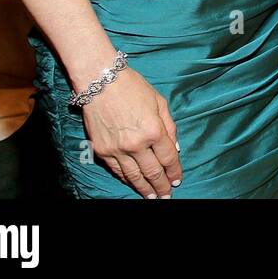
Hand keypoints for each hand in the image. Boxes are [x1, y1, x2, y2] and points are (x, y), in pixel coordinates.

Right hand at [80, 67, 182, 198]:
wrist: (100, 81)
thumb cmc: (132, 87)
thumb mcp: (159, 102)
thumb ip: (169, 126)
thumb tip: (174, 148)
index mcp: (154, 130)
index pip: (168, 159)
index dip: (174, 172)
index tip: (177, 180)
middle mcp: (136, 144)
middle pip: (152, 172)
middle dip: (161, 186)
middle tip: (167, 195)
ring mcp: (117, 150)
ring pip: (133, 176)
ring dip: (144, 188)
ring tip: (152, 197)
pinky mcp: (101, 150)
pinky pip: (116, 170)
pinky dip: (126, 179)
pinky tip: (133, 184)